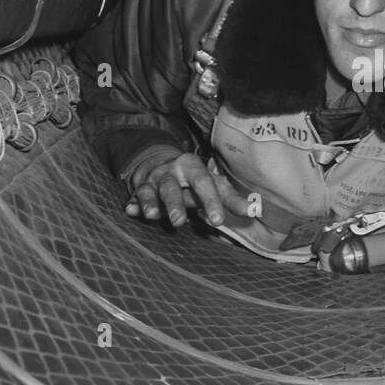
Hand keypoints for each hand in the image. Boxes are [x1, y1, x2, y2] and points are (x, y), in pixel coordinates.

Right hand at [125, 148, 253, 227]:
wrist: (161, 162)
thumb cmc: (194, 179)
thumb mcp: (214, 185)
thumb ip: (231, 199)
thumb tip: (255, 211)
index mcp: (192, 166)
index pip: (203, 182)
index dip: (210, 200)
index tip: (217, 220)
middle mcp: (170, 171)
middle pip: (172, 187)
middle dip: (175, 204)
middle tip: (179, 222)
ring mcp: (152, 180)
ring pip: (150, 191)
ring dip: (151, 203)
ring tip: (152, 216)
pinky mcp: (139, 190)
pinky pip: (134, 197)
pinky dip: (132, 204)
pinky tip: (129, 211)